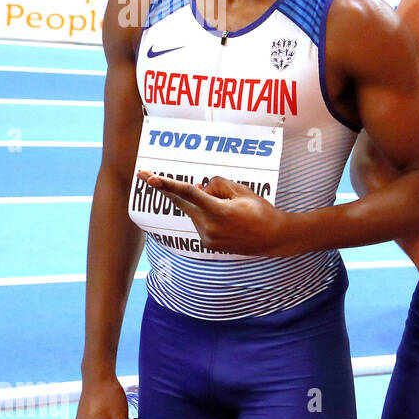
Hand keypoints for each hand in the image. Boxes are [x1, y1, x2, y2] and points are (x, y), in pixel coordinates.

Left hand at [138, 172, 295, 255]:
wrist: (273, 238)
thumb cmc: (260, 210)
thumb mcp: (241, 190)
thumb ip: (216, 186)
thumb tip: (198, 189)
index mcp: (218, 211)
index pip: (188, 193)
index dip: (167, 184)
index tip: (149, 178)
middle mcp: (208, 226)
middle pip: (184, 201)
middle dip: (168, 190)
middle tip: (145, 175)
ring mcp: (207, 237)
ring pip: (194, 211)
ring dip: (202, 204)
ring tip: (231, 208)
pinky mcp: (207, 243)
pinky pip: (200, 222)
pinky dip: (206, 215)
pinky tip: (228, 219)